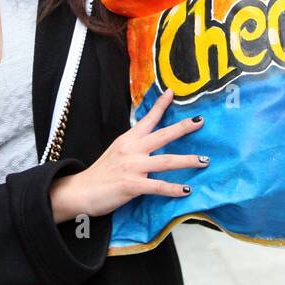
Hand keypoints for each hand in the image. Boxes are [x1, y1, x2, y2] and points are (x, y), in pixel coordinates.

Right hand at [49, 89, 205, 222]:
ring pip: (166, 161)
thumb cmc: (99, 175)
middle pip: (162, 135)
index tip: (171, 92)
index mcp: (127, 140)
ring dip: (188, 160)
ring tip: (204, 161)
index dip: (160, 105)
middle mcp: (131, 149)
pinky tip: (187, 190)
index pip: (147, 119)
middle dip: (183, 128)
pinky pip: (158, 186)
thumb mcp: (116, 152)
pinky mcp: (132, 185)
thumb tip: (149, 144)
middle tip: (200, 121)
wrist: (80, 191)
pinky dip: (174, 189)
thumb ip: (133, 147)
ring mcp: (132, 167)